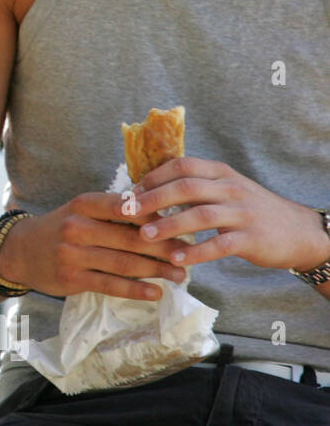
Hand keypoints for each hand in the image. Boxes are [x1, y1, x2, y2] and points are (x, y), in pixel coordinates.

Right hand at [0, 192, 189, 300]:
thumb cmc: (60, 228)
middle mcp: (77, 227)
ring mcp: (73, 254)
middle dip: (165, 248)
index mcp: (84, 204)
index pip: (127, 207)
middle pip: (132, 239)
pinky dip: (136, 290)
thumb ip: (114, 211)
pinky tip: (155, 292)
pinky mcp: (72, 278)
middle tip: (189, 254)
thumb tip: (162, 215)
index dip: (157, 217)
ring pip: (125, 263)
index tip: (183, 224)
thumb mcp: (81, 210)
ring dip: (157, 271)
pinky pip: (111, 284)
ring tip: (180, 276)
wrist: (19, 251)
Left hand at [132, 156, 329, 272]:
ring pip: (201, 215)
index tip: (131, 191)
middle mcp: (231, 189)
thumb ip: (195, 186)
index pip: (182, 165)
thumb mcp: (226, 188)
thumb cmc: (250, 210)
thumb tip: (149, 188)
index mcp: (221, 173)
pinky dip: (196, 252)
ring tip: (144, 236)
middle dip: (153, 199)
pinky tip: (176, 259)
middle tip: (127, 212)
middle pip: (186, 187)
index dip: (154, 177)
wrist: (298, 231)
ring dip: (169, 225)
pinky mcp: (252, 239)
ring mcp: (243, 213)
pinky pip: (219, 245)